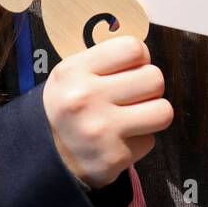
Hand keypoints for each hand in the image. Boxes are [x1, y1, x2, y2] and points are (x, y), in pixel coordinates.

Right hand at [42, 35, 173, 189]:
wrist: (44, 157)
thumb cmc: (68, 108)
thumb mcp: (72, 74)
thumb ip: (107, 60)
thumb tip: (146, 54)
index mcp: (74, 71)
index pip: (134, 49)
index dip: (139, 59)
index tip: (130, 69)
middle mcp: (85, 98)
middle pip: (154, 79)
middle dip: (148, 87)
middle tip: (132, 96)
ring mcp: (101, 130)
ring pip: (163, 111)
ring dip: (152, 113)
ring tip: (133, 116)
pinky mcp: (114, 157)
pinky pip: (150, 141)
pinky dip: (139, 140)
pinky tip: (119, 140)